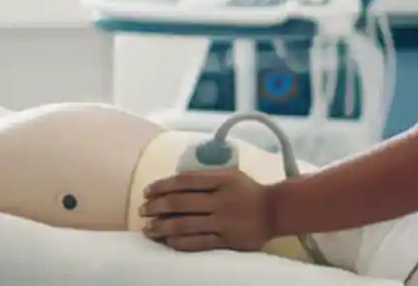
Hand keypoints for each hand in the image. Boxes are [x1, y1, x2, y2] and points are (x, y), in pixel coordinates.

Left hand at [139, 169, 274, 252]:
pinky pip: (198, 242)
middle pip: (181, 203)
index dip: (162, 185)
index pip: (184, 181)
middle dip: (157, 206)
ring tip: (148, 229)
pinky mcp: (227, 240)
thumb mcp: (230, 175)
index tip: (148, 190)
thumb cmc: (248, 191)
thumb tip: (173, 184)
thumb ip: (205, 178)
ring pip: (186, 224)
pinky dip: (180, 242)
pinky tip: (168, 241)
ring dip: (163, 227)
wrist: (275, 211)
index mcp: (221, 179)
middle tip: (142, 210)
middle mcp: (221, 199)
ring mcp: (224, 221)